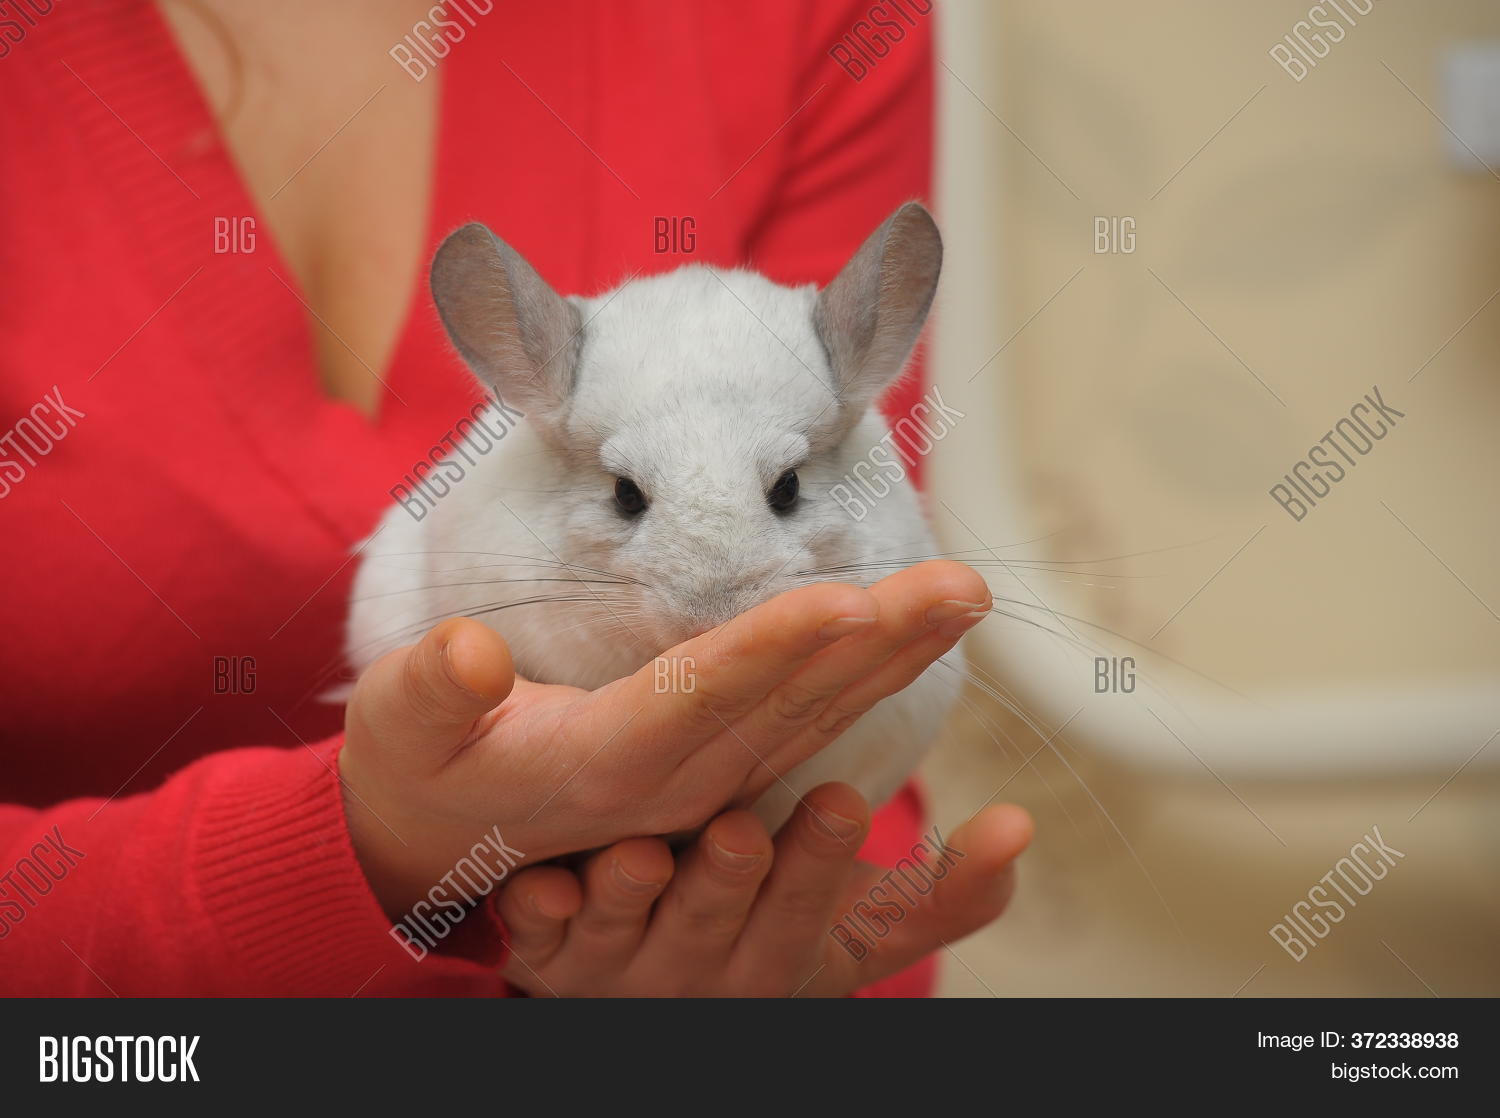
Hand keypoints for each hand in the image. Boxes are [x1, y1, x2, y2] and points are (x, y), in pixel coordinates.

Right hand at [338, 560, 990, 917]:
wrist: (436, 845)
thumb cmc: (419, 769)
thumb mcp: (401, 732)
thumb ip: (431, 695)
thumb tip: (467, 655)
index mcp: (602, 764)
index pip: (701, 698)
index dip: (774, 651)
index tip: (849, 601)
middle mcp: (673, 780)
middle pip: (791, 704)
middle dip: (879, 643)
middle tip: (964, 586)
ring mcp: (702, 780)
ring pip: (814, 715)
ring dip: (892, 655)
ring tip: (960, 598)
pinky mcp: (713, 767)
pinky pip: (804, 724)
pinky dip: (862, 678)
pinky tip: (908, 637)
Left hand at [493, 783, 1032, 995]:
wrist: (647, 1003)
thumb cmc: (762, 940)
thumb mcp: (850, 935)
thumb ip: (938, 898)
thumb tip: (1019, 828)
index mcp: (780, 950)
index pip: (810, 915)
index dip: (823, 867)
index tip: (845, 798)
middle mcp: (702, 963)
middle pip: (722, 921)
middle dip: (736, 881)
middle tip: (748, 829)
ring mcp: (619, 961)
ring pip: (628, 930)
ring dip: (634, 898)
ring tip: (644, 856)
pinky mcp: (545, 952)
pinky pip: (535, 939)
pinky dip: (537, 918)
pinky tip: (539, 889)